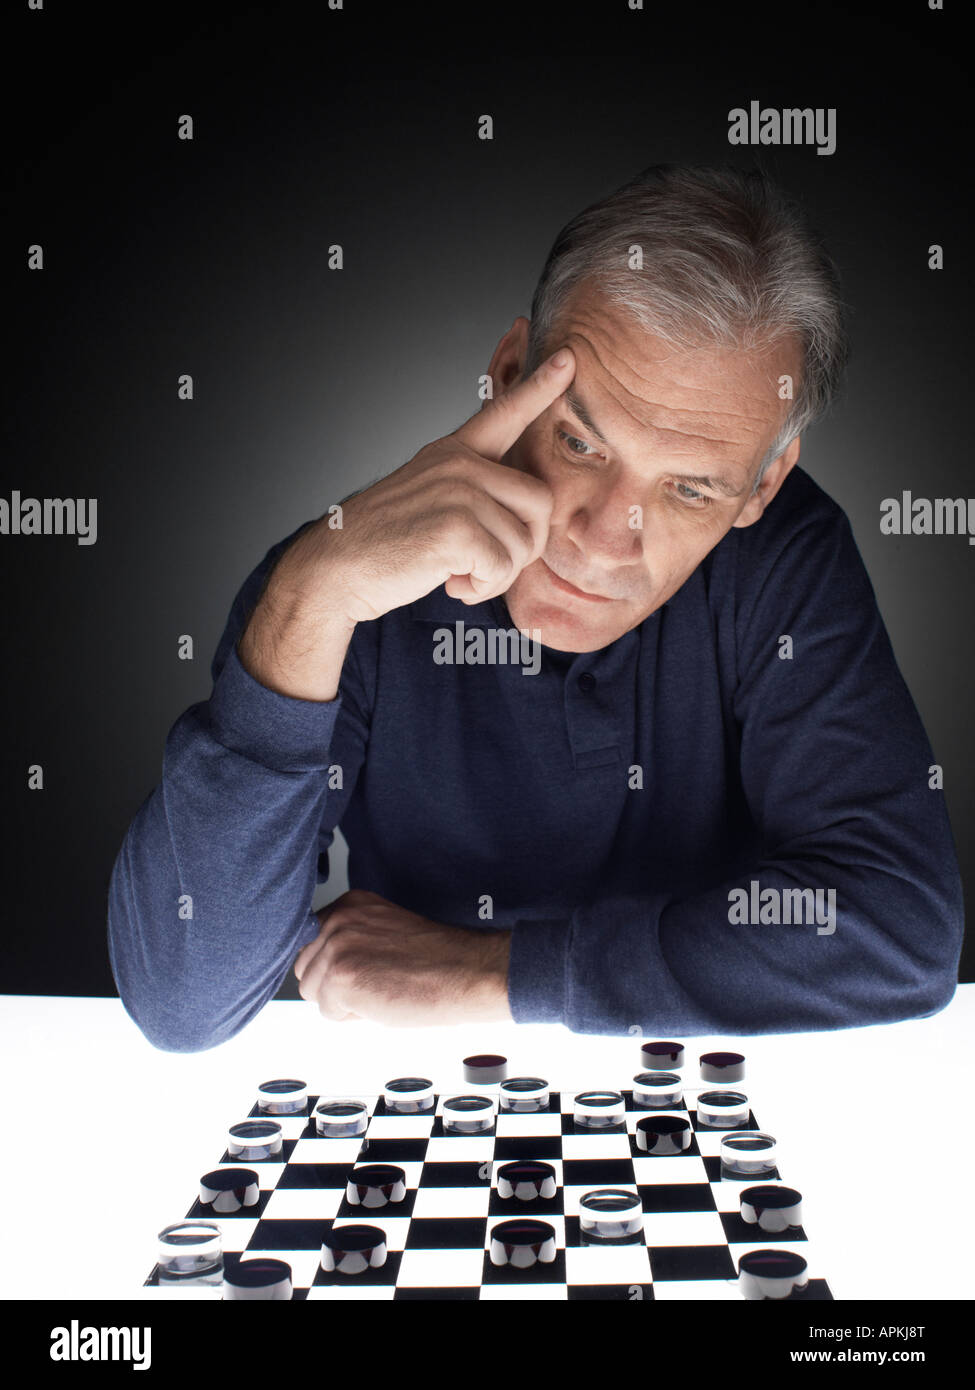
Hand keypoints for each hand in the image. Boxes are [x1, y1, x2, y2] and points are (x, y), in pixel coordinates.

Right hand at [269, 347, 575, 624]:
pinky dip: (482, 589)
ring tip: (459, 574)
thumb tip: (524, 522)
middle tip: (486, 565)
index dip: (539, 387)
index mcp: (454, 453)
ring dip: (497, 575)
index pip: (504, 412)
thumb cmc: (385, 543)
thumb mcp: (428, 499)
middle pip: (541, 502)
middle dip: (525, 546)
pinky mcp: (457, 528)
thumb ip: (472, 495)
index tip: (569, 360)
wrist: (336, 566)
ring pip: (524, 543)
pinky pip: (502, 568)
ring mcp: (459, 492)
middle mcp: (460, 464)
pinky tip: (451, 583)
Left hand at [294, 888, 512, 1024]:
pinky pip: (328, 1012)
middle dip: (332, 986)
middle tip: (374, 985)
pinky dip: (354, 1017)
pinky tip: (383, 1002)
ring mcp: (337, 946)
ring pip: (312, 991)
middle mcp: (339, 918)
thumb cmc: (438, 960)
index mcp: (350, 904)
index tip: (361, 972)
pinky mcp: (341, 977)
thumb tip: (322, 968)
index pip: (311, 942)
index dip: (334, 967)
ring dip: (342, 1003)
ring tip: (380, 992)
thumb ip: (351, 939)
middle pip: (305, 967)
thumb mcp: (383, 933)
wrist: (468, 970)